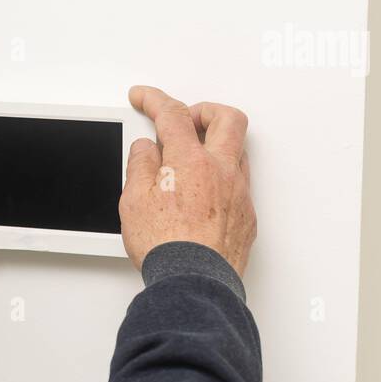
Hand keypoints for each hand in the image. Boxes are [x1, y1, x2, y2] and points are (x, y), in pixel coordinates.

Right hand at [119, 85, 256, 276]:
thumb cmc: (166, 247)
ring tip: (192, 158)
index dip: (155, 99)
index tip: (144, 98)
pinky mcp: (246, 217)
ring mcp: (239, 194)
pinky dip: (221, 178)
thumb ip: (141, 166)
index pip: (173, 114)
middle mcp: (221, 171)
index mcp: (191, 161)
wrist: (194, 283)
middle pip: (226, 118)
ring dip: (216, 145)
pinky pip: (239, 183)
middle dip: (203, 110)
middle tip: (184, 119)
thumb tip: (146, 150)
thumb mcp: (134, 200)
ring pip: (237, 151)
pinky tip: (203, 193)